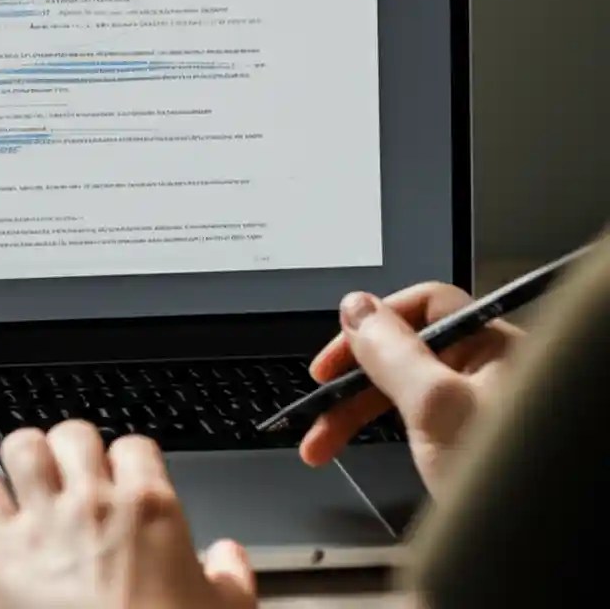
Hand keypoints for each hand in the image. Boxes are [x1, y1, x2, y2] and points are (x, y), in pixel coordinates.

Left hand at [0, 421, 255, 608]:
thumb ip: (230, 576)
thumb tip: (228, 557)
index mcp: (147, 507)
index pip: (132, 446)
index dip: (127, 463)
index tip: (123, 480)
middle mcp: (87, 505)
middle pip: (65, 435)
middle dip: (65, 452)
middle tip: (66, 477)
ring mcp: (34, 530)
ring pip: (9, 457)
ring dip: (11, 476)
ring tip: (18, 497)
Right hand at [300, 283, 524, 497]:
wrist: (532, 545)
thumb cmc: (504, 476)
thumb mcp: (434, 405)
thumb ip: (391, 352)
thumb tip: (355, 307)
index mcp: (492, 344)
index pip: (423, 306)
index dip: (372, 325)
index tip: (331, 361)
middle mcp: (488, 369)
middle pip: (404, 352)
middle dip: (352, 383)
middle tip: (317, 412)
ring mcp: (479, 406)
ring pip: (404, 390)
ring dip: (356, 414)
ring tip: (320, 448)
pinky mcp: (468, 440)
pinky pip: (415, 419)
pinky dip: (382, 432)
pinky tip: (366, 449)